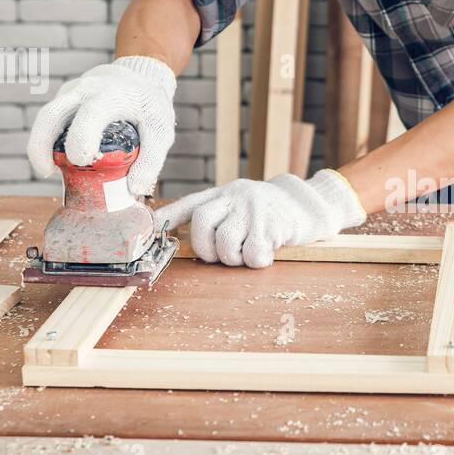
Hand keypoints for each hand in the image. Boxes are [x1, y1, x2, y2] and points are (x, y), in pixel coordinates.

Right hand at [28, 56, 176, 195]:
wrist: (140, 76)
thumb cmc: (150, 106)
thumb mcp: (161, 130)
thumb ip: (151, 159)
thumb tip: (134, 188)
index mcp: (113, 95)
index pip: (92, 113)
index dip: (82, 137)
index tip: (80, 161)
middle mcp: (86, 89)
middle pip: (52, 114)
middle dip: (42, 144)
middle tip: (47, 172)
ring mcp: (71, 93)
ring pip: (45, 117)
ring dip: (40, 145)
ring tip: (47, 170)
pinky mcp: (64, 99)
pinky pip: (51, 121)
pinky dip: (49, 141)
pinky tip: (59, 159)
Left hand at [155, 169, 366, 267]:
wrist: (308, 205)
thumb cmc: (268, 213)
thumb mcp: (238, 205)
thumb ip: (213, 215)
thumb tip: (168, 228)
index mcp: (222, 193)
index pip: (188, 205)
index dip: (165, 220)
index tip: (145, 233)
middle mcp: (235, 196)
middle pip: (202, 226)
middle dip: (209, 250)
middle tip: (224, 256)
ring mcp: (253, 208)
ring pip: (227, 244)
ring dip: (235, 259)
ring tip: (249, 252)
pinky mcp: (273, 222)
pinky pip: (254, 253)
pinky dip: (258, 261)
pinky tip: (268, 251)